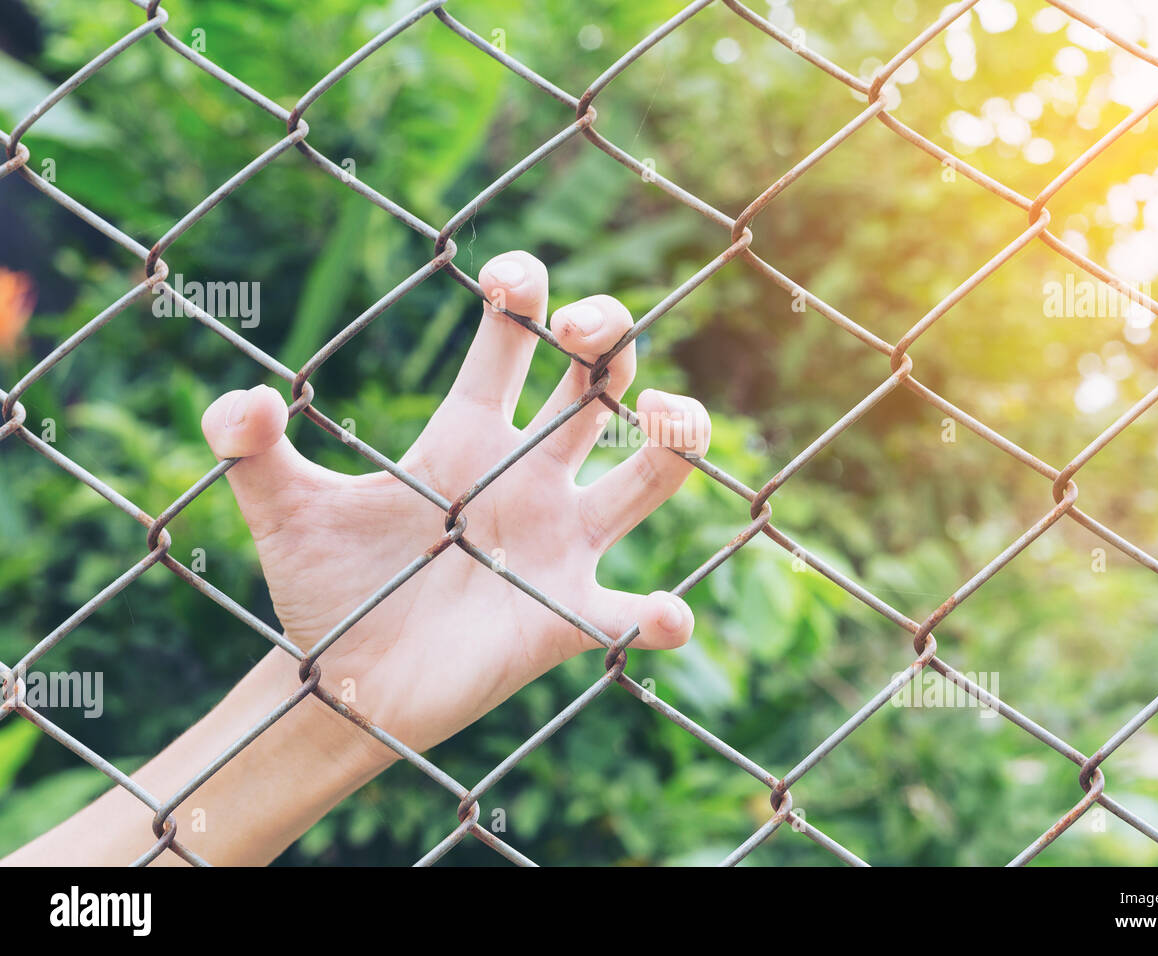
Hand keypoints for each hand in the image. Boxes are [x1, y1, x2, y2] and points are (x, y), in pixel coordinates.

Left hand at [200, 250, 709, 755]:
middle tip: (587, 332)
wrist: (341, 684)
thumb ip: (250, 451)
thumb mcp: (281, 513)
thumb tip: (242, 401)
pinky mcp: (565, 617)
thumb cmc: (322, 589)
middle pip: (597, 385)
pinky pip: (628, 615)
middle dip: (610, 338)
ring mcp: (557, 544)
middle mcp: (527, 476)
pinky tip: (666, 618)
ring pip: (646, 478)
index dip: (525, 295)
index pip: (514, 342)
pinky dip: (657, 618)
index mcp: (466, 434)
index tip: (514, 282)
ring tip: (670, 421)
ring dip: (676, 441)